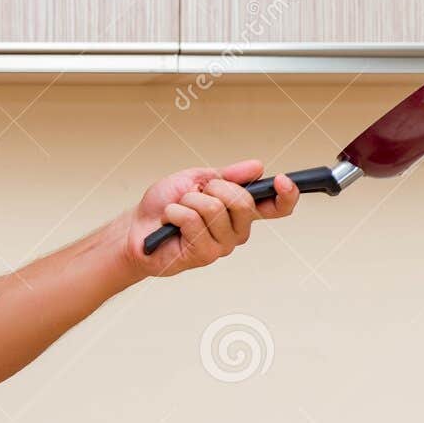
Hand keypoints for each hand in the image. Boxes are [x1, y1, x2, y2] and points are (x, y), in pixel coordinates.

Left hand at [121, 160, 297, 276]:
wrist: (136, 228)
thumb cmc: (165, 204)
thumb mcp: (196, 179)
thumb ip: (227, 175)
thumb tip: (257, 167)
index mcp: (240, 212)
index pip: (276, 207)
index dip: (287, 196)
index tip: (283, 180)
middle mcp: (237, 231)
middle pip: (244, 202)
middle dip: (214, 188)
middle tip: (194, 193)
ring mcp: (222, 245)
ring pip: (215, 209)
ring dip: (188, 201)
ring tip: (178, 208)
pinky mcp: (203, 255)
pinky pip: (194, 221)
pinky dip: (176, 212)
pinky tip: (170, 221)